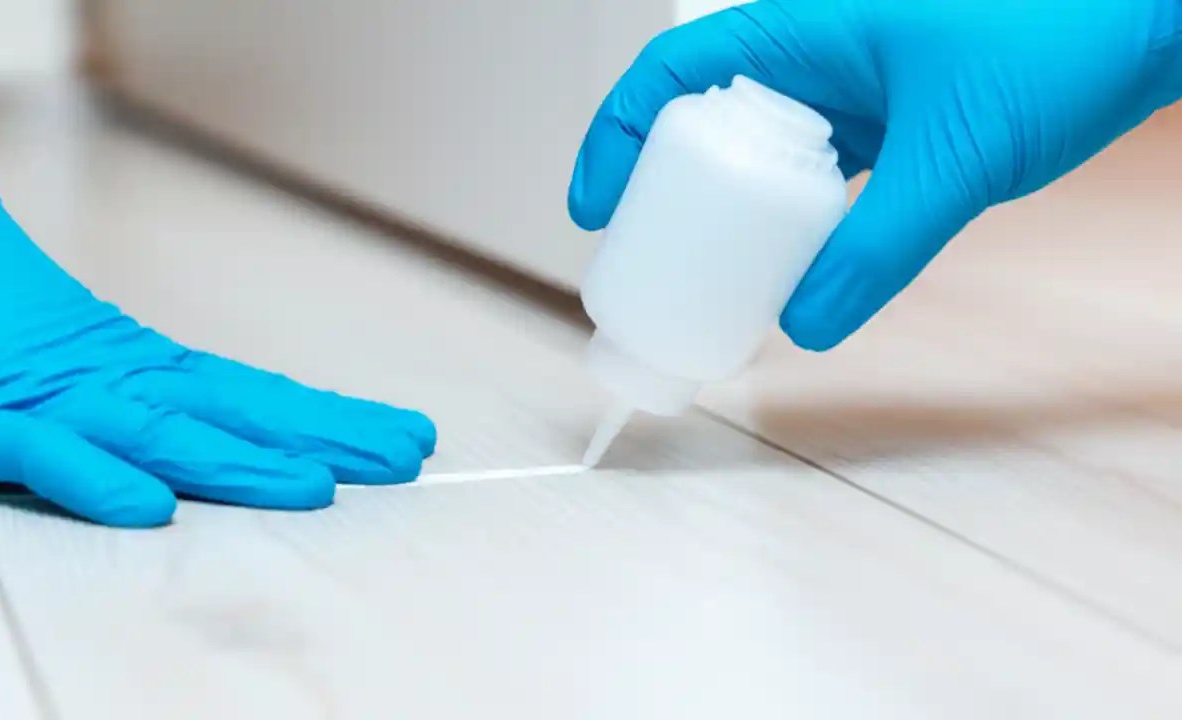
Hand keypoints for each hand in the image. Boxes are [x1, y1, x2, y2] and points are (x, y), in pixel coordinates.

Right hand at [0, 100, 435, 526]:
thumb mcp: (92, 365)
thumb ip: (157, 404)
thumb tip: (238, 435)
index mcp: (149, 372)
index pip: (259, 399)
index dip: (333, 421)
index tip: (402, 437)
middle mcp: (121, 383)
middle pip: (239, 413)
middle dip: (324, 438)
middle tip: (400, 456)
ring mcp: (56, 400)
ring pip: (161, 435)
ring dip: (238, 462)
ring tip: (312, 485)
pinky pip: (43, 456)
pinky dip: (95, 477)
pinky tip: (149, 505)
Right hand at [569, 0, 1181, 349]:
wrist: (1156, 21)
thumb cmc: (1067, 31)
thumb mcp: (953, 155)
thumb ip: (879, 247)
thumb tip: (808, 324)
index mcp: (802, 28)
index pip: (671, 75)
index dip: (616, 138)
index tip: (594, 207)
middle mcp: (816, 56)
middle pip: (704, 124)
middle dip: (665, 194)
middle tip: (647, 262)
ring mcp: (854, 91)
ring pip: (761, 157)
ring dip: (732, 216)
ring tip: (711, 278)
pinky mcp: (891, 125)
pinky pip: (820, 178)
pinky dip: (797, 222)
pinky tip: (793, 266)